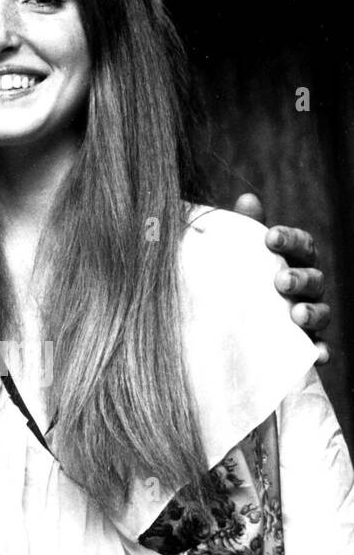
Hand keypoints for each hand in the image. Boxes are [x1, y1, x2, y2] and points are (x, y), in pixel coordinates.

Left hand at [232, 193, 329, 364]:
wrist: (233, 321)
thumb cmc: (243, 276)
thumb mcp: (241, 254)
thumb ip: (246, 228)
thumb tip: (248, 198)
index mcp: (294, 260)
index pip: (302, 244)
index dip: (290, 238)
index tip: (270, 237)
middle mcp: (308, 286)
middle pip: (315, 278)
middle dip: (300, 278)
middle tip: (280, 281)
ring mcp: (310, 314)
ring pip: (322, 312)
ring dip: (312, 312)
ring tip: (297, 315)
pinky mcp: (305, 343)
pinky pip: (319, 347)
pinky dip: (321, 351)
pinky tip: (318, 355)